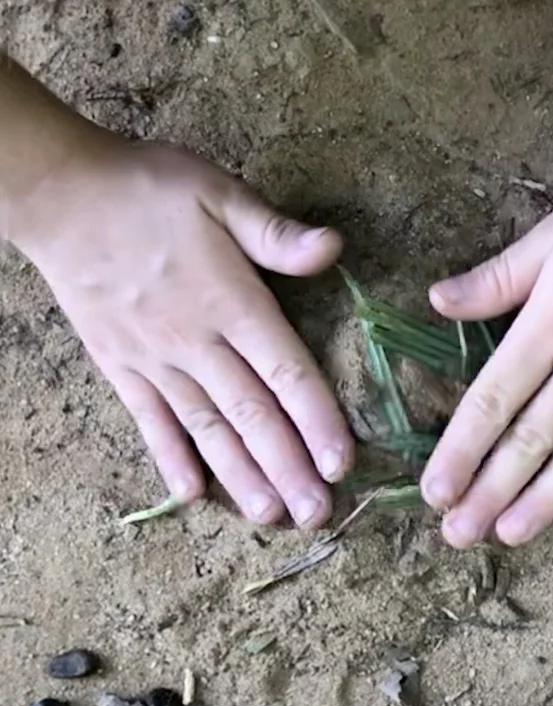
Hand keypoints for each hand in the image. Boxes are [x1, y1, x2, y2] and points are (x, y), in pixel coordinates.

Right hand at [9, 137, 352, 526]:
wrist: (57, 192)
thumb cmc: (149, 189)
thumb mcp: (221, 195)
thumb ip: (276, 233)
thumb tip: (333, 248)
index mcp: (232, 302)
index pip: (285, 372)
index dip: (316, 420)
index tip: (340, 463)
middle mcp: (195, 340)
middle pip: (250, 413)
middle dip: (286, 468)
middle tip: (317, 514)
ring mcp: (153, 358)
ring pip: (205, 426)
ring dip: (239, 474)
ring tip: (269, 516)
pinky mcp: (118, 364)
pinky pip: (148, 419)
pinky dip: (169, 456)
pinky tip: (189, 493)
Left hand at [420, 168, 552, 545]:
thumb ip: (497, 279)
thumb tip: (437, 302)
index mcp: (550, 326)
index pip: (492, 401)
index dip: (460, 451)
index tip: (435, 492)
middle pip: (530, 440)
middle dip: (489, 491)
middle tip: (457, 534)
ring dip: (543, 500)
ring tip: (510, 536)